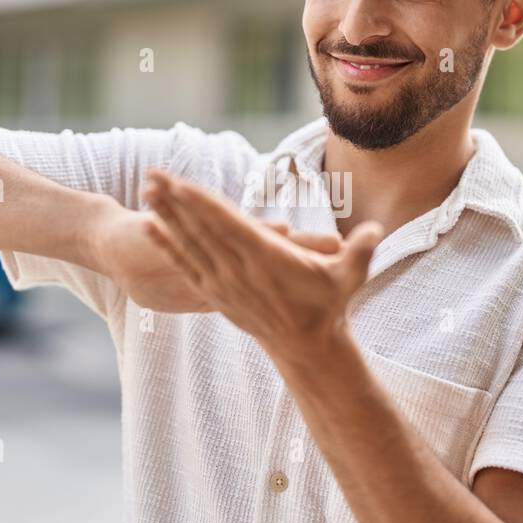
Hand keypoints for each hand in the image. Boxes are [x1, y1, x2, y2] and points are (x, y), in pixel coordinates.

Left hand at [139, 168, 383, 357]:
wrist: (307, 348)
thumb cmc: (328, 307)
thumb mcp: (349, 278)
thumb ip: (361, 251)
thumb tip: (377, 230)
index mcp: (267, 260)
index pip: (227, 225)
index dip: (201, 203)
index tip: (179, 183)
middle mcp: (239, 271)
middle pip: (201, 229)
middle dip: (175, 201)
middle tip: (151, 173)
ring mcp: (225, 284)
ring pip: (189, 244)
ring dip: (166, 217)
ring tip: (145, 192)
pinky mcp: (217, 293)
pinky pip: (187, 265)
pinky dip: (168, 245)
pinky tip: (150, 226)